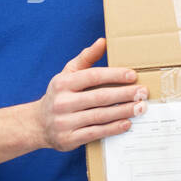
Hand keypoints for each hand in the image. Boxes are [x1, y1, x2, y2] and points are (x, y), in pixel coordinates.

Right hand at [37, 37, 147, 152]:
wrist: (38, 124)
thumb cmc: (59, 95)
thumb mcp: (67, 74)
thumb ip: (85, 58)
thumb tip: (103, 42)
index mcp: (63, 83)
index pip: (92, 76)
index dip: (114, 75)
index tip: (133, 75)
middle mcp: (62, 102)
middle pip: (99, 97)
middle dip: (124, 94)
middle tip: (143, 92)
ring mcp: (65, 122)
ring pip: (100, 115)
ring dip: (123, 111)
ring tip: (140, 107)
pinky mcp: (69, 139)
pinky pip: (96, 132)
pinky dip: (113, 128)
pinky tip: (127, 123)